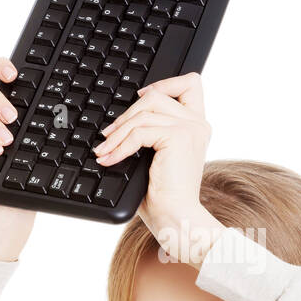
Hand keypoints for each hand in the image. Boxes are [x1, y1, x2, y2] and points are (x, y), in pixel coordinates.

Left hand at [92, 72, 225, 263]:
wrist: (175, 218)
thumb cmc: (165, 196)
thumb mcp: (156, 157)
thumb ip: (149, 133)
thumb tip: (118, 122)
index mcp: (195, 125)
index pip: (189, 83)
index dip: (163, 82)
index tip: (139, 97)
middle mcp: (197, 123)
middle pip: (156, 95)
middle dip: (126, 114)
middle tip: (108, 135)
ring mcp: (190, 128)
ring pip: (144, 112)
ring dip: (118, 132)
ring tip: (104, 150)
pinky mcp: (179, 137)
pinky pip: (140, 132)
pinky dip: (120, 146)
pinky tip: (110, 158)